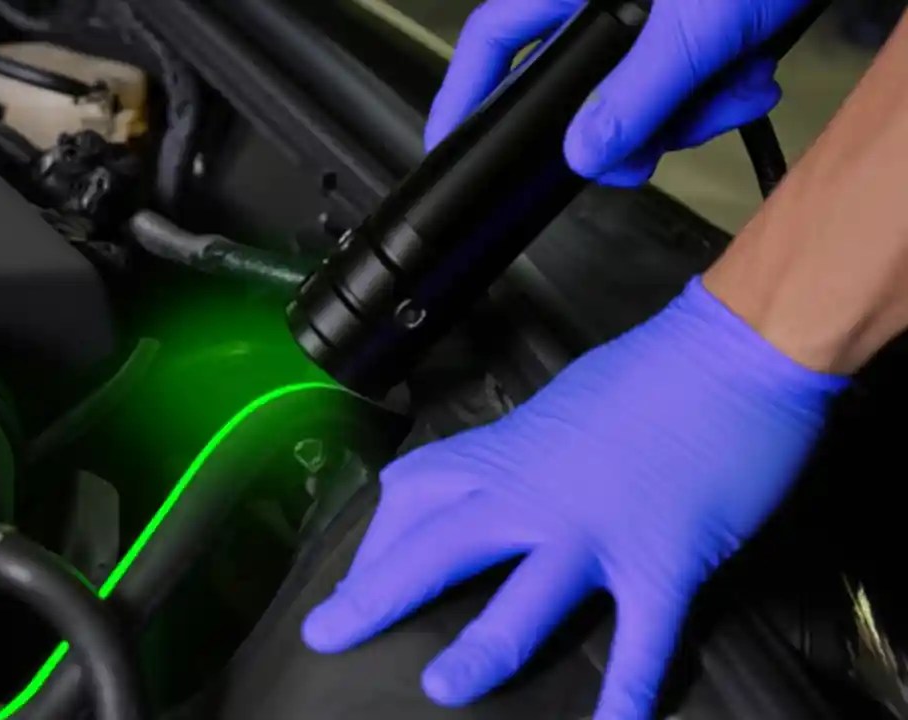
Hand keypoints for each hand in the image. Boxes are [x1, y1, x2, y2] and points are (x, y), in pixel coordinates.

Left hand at [302, 278, 845, 718]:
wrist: (735, 351)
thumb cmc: (651, 372)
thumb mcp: (561, 404)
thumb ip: (524, 450)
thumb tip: (501, 481)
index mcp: (507, 448)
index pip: (414, 492)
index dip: (377, 540)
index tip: (358, 579)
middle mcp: (534, 492)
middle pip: (435, 546)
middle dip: (374, 594)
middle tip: (326, 634)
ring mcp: (595, 529)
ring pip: (522, 600)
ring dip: (478, 652)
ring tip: (440, 691)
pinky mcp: (664, 559)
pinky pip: (640, 639)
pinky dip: (627, 692)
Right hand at [426, 0, 812, 185]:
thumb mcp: (693, 28)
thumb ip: (634, 97)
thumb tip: (586, 153)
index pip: (495, 41)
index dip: (464, 94)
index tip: (450, 143)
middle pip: (580, 85)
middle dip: (623, 126)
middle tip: (643, 153)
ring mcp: (655, 10)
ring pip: (640, 90)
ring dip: (690, 110)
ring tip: (731, 89)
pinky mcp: (698, 20)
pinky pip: (685, 77)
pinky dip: (719, 88)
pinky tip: (750, 75)